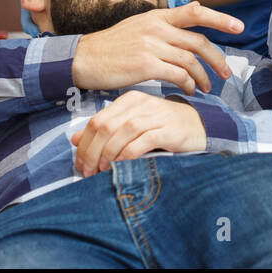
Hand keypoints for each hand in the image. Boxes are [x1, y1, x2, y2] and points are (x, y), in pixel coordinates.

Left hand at [71, 91, 206, 176]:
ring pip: (120, 135)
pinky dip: (126, 156)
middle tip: (86, 171)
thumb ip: (105, 129)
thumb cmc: (161, 126)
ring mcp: (154, 116)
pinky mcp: (166, 131)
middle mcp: (140, 105)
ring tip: (100, 171)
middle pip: (105, 128)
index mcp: (128, 100)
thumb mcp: (131, 123)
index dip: (84, 144)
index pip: (97, 121)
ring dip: (106, 156)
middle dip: (91, 152)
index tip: (79, 162)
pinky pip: (140, 143)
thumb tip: (74, 139)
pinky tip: (119, 166)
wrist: (197, 125)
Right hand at [73, 2, 239, 94]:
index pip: (195, 12)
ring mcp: (151, 46)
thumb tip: (194, 13)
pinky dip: (188, 84)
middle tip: (226, 72)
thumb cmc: (113, 45)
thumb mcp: (140, 25)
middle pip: (198, 42)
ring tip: (207, 87)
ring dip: (203, 77)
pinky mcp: (146, 65)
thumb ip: (166, 22)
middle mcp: (157, 28)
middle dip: (217, 58)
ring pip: (190, 61)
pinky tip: (189, 90)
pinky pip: (177, 75)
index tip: (239, 27)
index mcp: (157, 16)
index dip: (220, 19)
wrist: (85, 58)